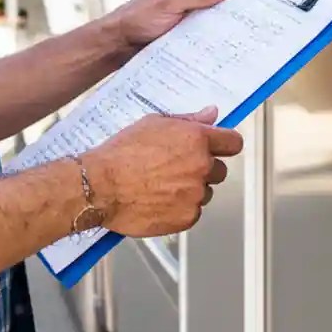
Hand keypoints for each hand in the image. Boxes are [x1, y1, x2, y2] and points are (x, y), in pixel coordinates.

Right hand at [83, 107, 243, 236]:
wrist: (98, 186)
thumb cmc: (120, 153)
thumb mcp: (153, 124)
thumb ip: (189, 120)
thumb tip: (212, 114)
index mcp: (197, 140)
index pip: (233, 143)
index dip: (225, 145)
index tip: (218, 149)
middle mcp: (202, 166)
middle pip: (220, 170)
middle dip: (204, 170)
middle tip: (176, 170)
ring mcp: (196, 194)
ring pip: (205, 192)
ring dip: (191, 190)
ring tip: (161, 186)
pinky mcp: (187, 217)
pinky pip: (193, 212)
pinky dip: (180, 209)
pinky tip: (158, 202)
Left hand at [105, 0, 229, 50]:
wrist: (121, 42)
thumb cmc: (138, 18)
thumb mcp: (171, 2)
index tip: (232, 0)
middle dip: (219, 5)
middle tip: (231, 17)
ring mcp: (180, 11)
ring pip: (205, 13)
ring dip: (211, 21)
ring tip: (221, 30)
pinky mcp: (180, 27)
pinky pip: (198, 28)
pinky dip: (204, 32)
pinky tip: (209, 39)